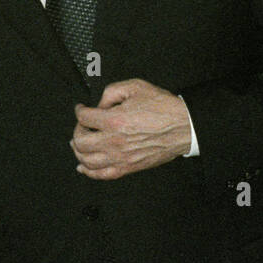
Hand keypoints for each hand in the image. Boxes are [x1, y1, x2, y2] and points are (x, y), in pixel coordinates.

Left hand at [71, 78, 192, 180]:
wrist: (185, 126)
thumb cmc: (164, 108)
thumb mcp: (136, 87)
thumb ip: (111, 92)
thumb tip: (99, 105)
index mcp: (115, 120)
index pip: (84, 117)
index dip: (79, 110)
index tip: (81, 109)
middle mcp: (114, 141)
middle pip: (80, 141)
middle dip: (77, 131)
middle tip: (82, 126)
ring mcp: (120, 157)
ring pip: (86, 160)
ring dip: (78, 151)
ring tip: (79, 144)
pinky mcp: (128, 168)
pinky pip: (101, 175)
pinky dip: (88, 172)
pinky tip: (83, 166)